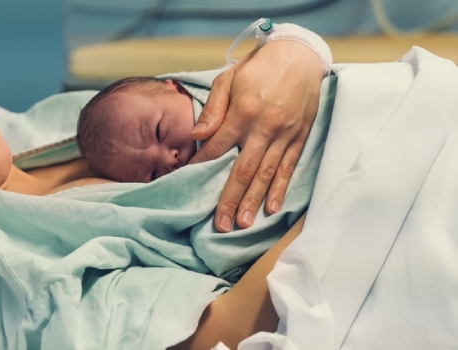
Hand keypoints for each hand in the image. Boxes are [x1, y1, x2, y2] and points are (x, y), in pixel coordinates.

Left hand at [188, 40, 324, 231]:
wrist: (299, 56)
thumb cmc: (258, 67)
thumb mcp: (229, 79)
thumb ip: (213, 109)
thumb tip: (196, 135)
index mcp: (243, 113)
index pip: (218, 148)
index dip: (202, 166)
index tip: (189, 184)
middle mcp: (265, 128)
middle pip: (243, 170)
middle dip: (231, 200)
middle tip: (221, 224)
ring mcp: (285, 135)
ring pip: (267, 174)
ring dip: (254, 201)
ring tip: (244, 224)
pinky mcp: (300, 137)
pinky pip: (289, 168)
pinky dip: (280, 189)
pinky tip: (271, 207)